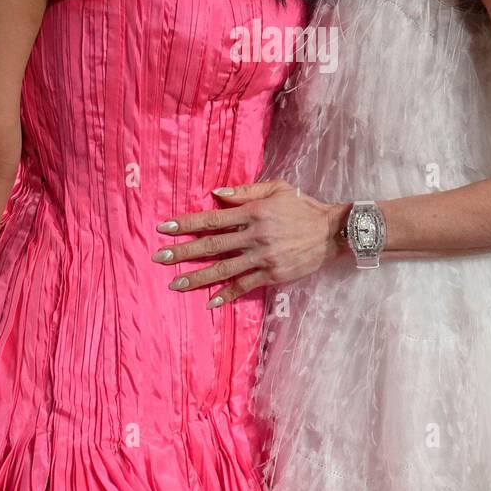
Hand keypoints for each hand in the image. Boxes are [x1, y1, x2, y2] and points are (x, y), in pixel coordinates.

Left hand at [151, 180, 348, 306]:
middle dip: (182, 252)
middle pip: (211, 245)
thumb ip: (246, 191)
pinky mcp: (272, 275)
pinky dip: (227, 294)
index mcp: (253, 213)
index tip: (164, 228)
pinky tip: (210, 301)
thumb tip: (216, 194)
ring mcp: (262, 258)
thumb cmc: (303, 206)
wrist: (331, 232)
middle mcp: (254, 236)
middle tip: (159, 257)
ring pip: (223, 269)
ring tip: (174, 283)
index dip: (186, 224)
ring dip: (196, 277)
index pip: (212, 219)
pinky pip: (244, 286)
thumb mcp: (277, 189)